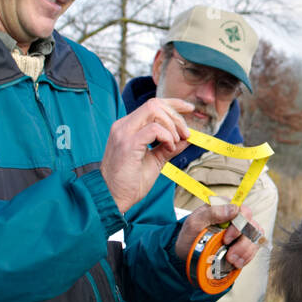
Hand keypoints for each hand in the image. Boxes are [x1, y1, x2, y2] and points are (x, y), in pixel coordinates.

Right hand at [103, 97, 192, 214]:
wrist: (113, 198)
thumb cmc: (130, 182)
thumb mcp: (155, 160)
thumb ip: (169, 147)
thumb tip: (187, 138)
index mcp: (128, 127)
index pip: (152, 104)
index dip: (173, 104)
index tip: (189, 109)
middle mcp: (124, 126)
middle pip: (155, 104)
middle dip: (176, 116)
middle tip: (186, 133)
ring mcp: (124, 133)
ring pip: (154, 110)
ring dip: (172, 125)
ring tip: (176, 142)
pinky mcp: (128, 144)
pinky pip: (153, 129)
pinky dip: (167, 136)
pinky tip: (169, 147)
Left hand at [175, 203, 262, 274]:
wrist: (187, 254)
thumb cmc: (189, 236)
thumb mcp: (194, 223)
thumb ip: (212, 212)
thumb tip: (233, 209)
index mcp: (223, 207)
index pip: (242, 211)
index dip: (239, 225)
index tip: (226, 239)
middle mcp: (235, 217)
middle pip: (251, 226)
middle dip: (242, 244)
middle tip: (229, 255)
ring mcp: (241, 231)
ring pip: (254, 238)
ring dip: (245, 252)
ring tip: (231, 261)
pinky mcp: (244, 243)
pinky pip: (254, 248)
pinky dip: (246, 257)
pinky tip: (236, 262)